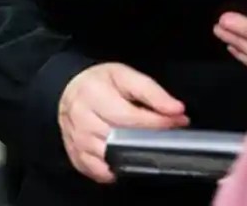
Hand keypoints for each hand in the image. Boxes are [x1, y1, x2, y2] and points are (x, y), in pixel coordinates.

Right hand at [58, 62, 189, 183]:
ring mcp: (77, 139)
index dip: (157, 122)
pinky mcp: (75, 154)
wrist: (69, 89)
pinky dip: (112, 170)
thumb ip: (152, 92)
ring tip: (147, 147)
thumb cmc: (99, 83)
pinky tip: (124, 161)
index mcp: (95, 94)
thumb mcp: (125, 76)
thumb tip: (176, 109)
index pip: (130, 116)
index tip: (177, 121)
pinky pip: (96, 171)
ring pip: (109, 157)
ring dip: (132, 155)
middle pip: (120, 138)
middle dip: (148, 138)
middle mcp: (83, 119)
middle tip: (167, 135)